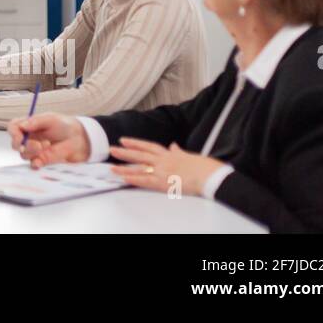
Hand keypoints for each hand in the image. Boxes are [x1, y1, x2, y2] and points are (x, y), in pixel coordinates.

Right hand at [7, 112, 89, 167]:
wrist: (79, 139)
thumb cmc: (63, 125)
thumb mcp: (51, 119)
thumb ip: (36, 121)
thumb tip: (22, 126)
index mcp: (27, 125)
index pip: (13, 128)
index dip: (13, 133)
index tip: (20, 138)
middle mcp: (27, 138)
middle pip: (16, 144)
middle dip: (25, 146)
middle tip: (39, 145)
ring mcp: (34, 151)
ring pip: (24, 155)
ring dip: (34, 152)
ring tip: (48, 145)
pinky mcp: (41, 161)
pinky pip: (33, 165)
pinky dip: (35, 164)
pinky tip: (42, 161)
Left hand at [108, 138, 224, 196]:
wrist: (210, 175)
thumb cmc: (204, 166)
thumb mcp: (190, 155)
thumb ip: (179, 151)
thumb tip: (174, 145)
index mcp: (170, 154)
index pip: (149, 146)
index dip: (136, 143)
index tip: (124, 140)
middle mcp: (164, 160)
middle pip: (141, 155)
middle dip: (125, 152)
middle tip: (112, 149)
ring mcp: (163, 170)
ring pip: (140, 168)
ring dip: (125, 168)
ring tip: (111, 167)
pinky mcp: (164, 182)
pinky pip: (145, 181)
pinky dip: (134, 179)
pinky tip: (124, 179)